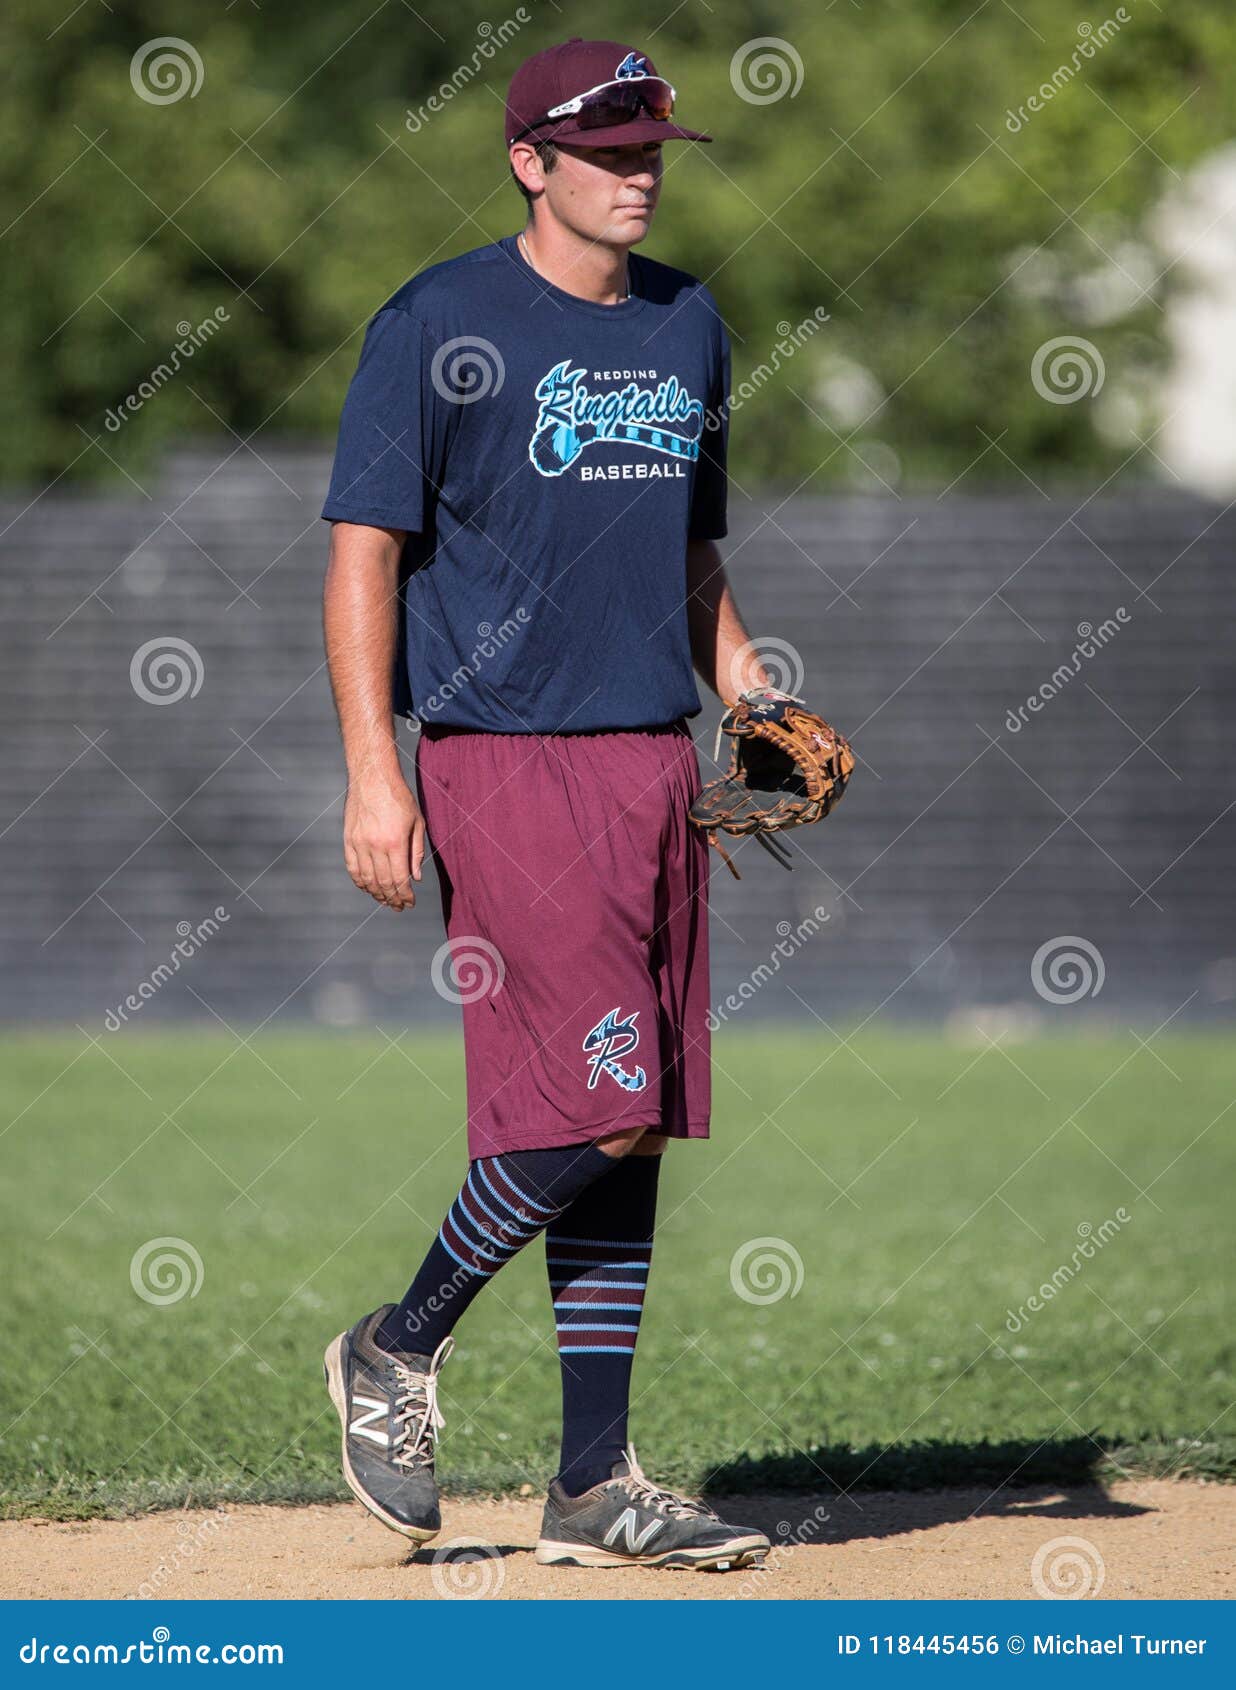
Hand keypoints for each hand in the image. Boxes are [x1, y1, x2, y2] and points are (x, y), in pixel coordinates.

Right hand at [342, 777, 425, 909]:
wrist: (372, 777)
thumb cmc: (399, 797)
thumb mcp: (417, 822)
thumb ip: (416, 852)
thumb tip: (415, 878)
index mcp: (395, 842)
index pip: (400, 879)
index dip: (405, 896)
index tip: (410, 904)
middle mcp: (375, 846)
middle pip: (383, 883)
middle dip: (392, 899)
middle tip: (399, 907)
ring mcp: (359, 843)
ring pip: (366, 879)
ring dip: (376, 894)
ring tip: (385, 901)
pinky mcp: (348, 839)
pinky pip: (352, 867)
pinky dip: (359, 881)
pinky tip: (367, 888)